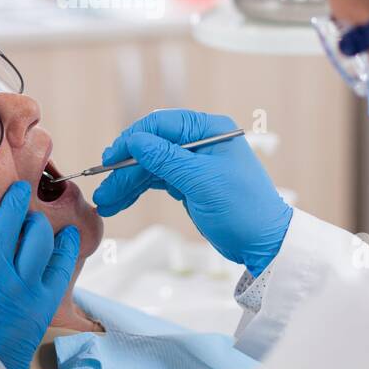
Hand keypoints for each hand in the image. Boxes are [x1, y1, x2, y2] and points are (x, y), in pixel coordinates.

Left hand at [0, 181, 80, 368]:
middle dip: (36, 218)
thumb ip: (31, 327)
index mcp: (40, 306)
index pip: (61, 263)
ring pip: (6, 226)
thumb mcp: (24, 352)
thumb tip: (40, 329)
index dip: (64, 242)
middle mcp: (19, 286)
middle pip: (37, 237)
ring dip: (11, 202)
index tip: (64, 232)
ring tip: (13, 190)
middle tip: (31, 207)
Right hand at [92, 109, 291, 275]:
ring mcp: (193, 164)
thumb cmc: (243, 208)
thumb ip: (166, 158)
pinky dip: (138, 191)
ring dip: (127, 183)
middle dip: (125, 168)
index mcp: (209, 131)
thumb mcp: (201, 181)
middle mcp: (200, 142)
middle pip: (152, 147)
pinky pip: (157, 181)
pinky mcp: (189, 184)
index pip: (161, 125)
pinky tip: (119, 201)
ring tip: (106, 202)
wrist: (264, 243)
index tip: (110, 158)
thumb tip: (135, 140)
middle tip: (103, 188)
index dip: (132, 139)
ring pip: (150, 167)